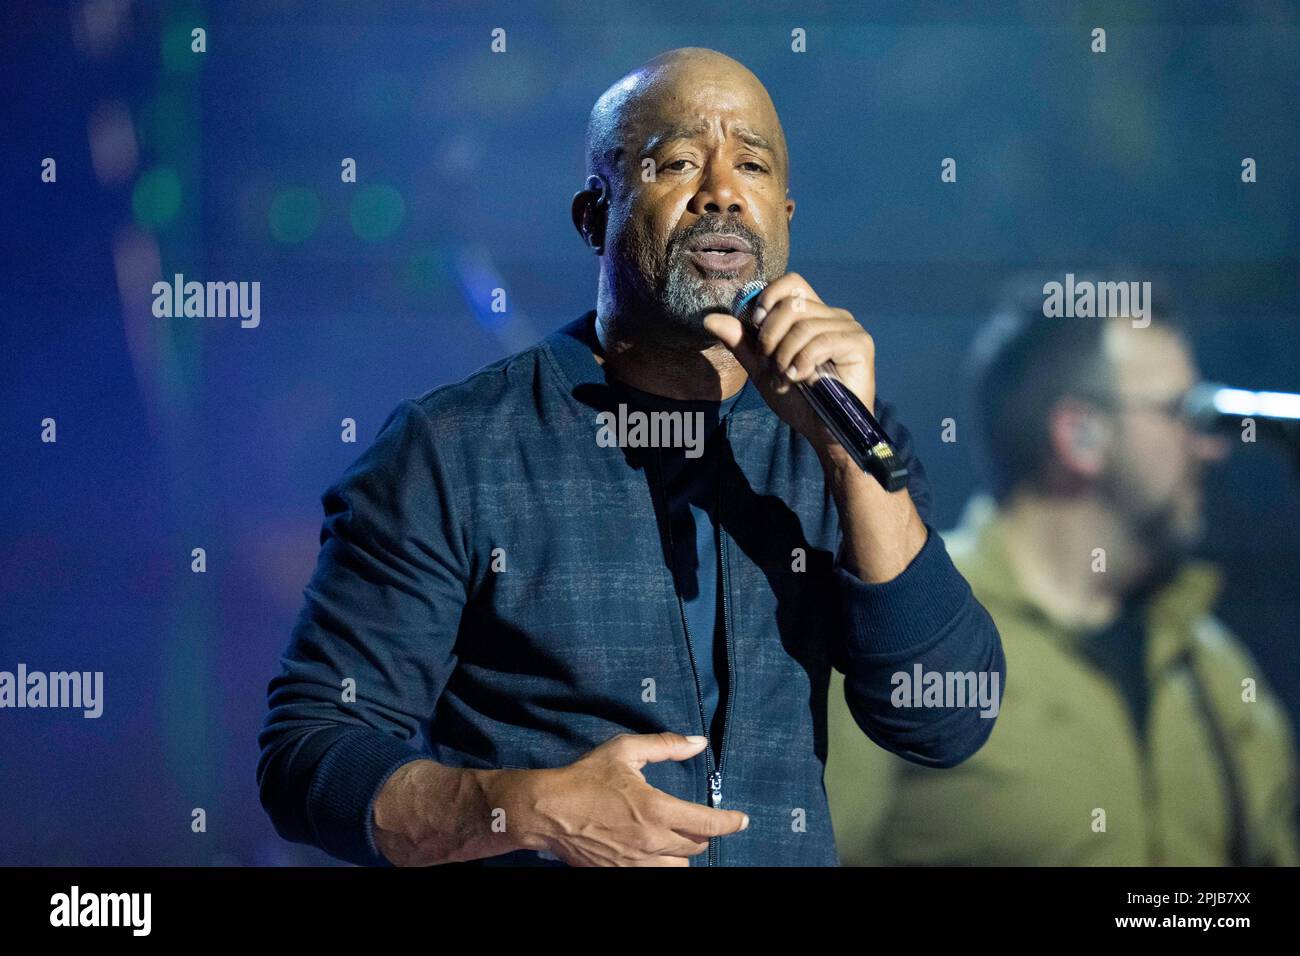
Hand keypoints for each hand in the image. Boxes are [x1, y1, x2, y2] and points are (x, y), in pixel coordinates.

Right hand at [527, 733, 748, 866]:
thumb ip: (666, 745)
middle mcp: (651, 842)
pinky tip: (656, 850)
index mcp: (656, 810)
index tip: (742, 820)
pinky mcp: (621, 873)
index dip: (731, 822)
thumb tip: (698, 742)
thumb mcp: (625, 751)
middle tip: (700, 820)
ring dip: (684, 851)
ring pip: (679, 866)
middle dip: (704, 834)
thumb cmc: (585, 778)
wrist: (547, 811)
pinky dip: (662, 863)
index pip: (708, 823)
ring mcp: (636, 863)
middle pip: (697, 847)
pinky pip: (654, 874)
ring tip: (678, 837)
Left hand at [703, 272, 875, 464]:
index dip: (768, 299)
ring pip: (804, 325)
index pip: (790, 283)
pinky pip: (823, 340)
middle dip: (771, 337)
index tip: (757, 327)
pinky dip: (804, 361)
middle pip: (791, 304)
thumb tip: (709, 319)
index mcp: (812, 314)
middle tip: (773, 364)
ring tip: (788, 377)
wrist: (822, 431)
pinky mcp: (860, 343)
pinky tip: (802, 378)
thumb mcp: (761, 369)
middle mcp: (832, 315)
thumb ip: (740, 343)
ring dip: (786, 356)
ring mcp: (849, 327)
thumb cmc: (797, 400)